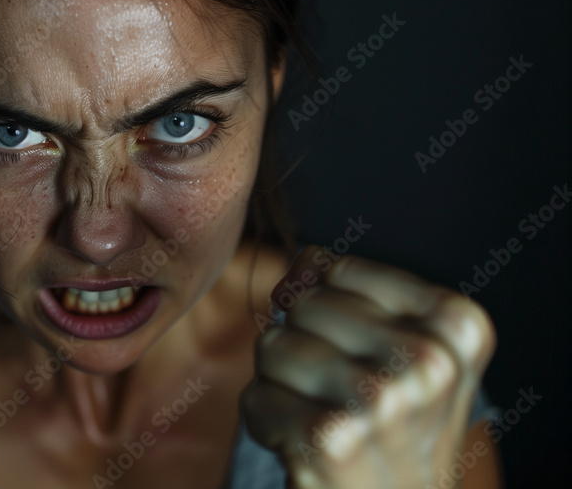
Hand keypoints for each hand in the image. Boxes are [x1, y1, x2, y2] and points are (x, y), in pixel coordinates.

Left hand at [241, 246, 495, 487]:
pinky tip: (306, 445)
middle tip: (341, 396)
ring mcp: (379, 398)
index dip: (324, 310)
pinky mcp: (330, 436)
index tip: (359, 357)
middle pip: (300, 304)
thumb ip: (347, 286)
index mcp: (457, 324)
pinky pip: (255, 395)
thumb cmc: (393, 423)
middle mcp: (428, 359)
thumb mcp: (401, 342)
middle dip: (301, 345)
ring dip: (280, 384)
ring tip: (325, 418)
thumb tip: (297, 266)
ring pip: (271, 344)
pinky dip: (265, 421)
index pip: (335, 268)